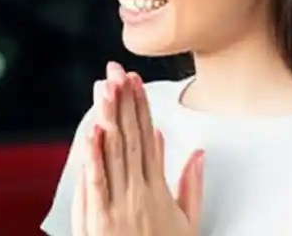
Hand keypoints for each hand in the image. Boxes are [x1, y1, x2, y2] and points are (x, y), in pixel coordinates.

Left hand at [73, 63, 202, 235]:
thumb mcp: (187, 223)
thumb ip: (190, 186)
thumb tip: (197, 153)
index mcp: (158, 192)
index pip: (148, 139)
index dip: (141, 108)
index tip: (136, 81)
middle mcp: (139, 194)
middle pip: (131, 139)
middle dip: (124, 102)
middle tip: (118, 70)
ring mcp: (119, 206)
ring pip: (114, 153)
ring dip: (109, 117)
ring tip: (106, 87)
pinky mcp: (100, 221)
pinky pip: (98, 183)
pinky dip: (95, 157)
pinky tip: (94, 132)